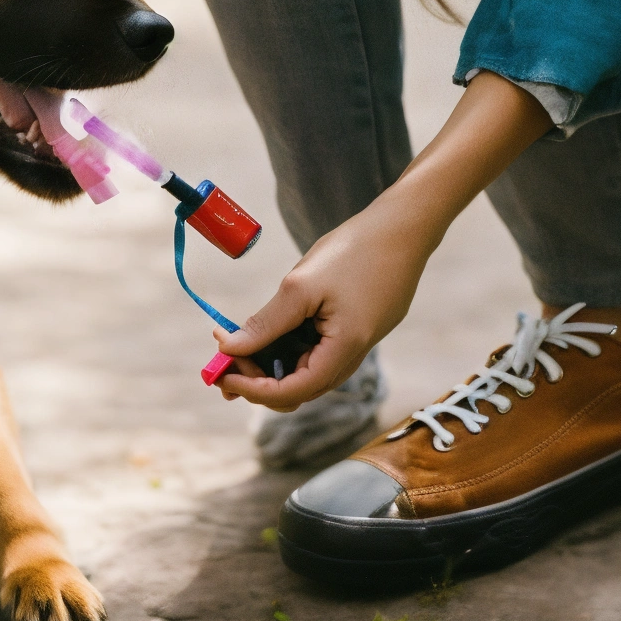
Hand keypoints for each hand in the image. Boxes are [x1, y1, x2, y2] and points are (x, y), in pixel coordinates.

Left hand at [211, 71, 552, 413]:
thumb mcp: (301, 286)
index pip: (290, 392)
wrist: (401, 228)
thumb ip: (266, 323)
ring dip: (268, 363)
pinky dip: (286, 347)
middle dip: (255, 379)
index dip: (252, 388)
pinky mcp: (352, 331)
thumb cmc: (354, 252)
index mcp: (342, 353)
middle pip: (296, 388)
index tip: (220, 374)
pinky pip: (315, 351)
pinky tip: (265, 330)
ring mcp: (353, 345)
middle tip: (221, 358)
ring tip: (235, 343)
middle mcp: (349, 358)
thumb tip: (229, 349)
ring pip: (304, 371)